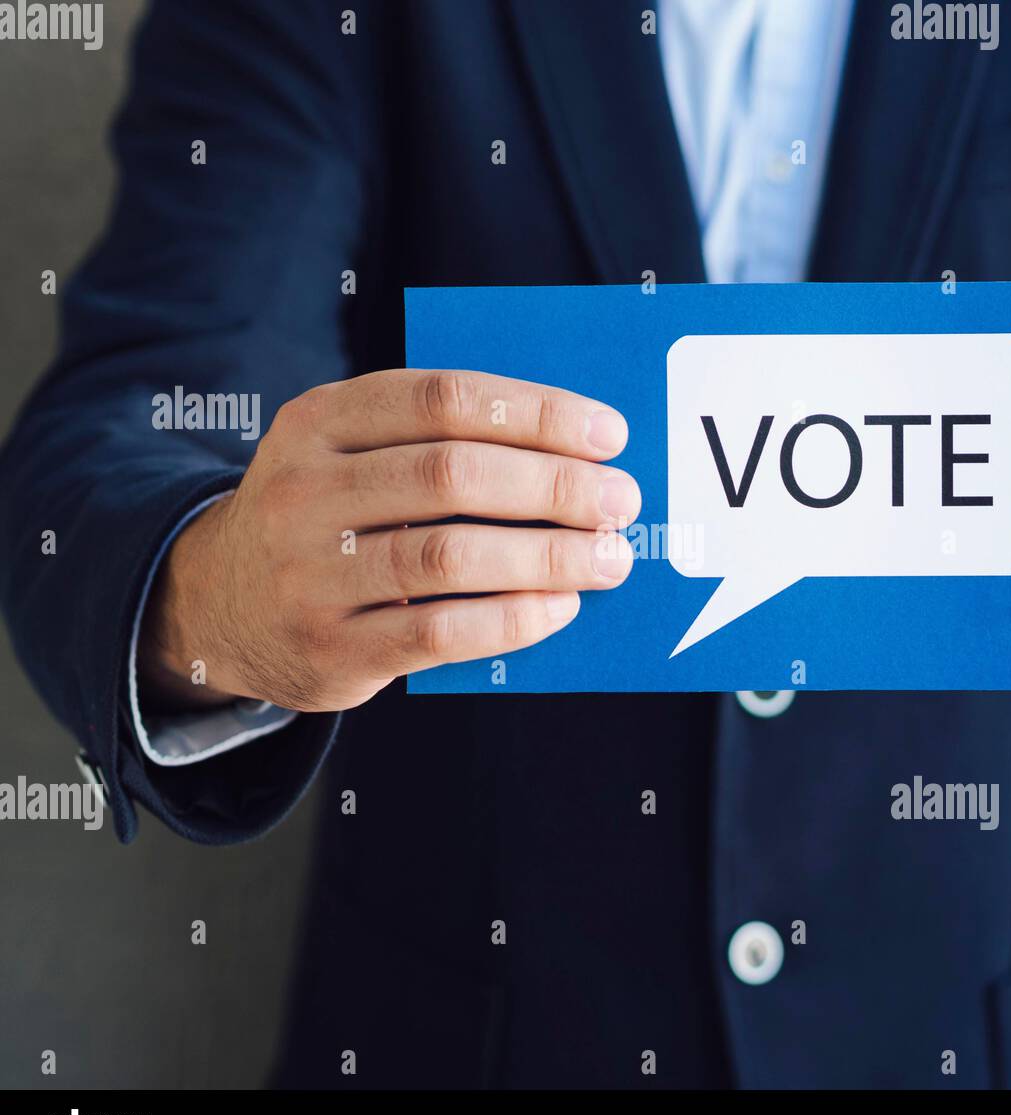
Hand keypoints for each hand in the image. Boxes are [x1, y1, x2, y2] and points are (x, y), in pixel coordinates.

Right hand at [138, 370, 638, 710]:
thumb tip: (574, 454)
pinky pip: (439, 631)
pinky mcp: (329, 648)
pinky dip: (513, 618)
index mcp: (320, 420)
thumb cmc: (326, 516)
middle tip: (621, 501)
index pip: (445, 399)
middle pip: (453, 475)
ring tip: (609, 559)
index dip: (537, 413)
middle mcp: (304, 490)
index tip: (609, 435)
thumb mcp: (350, 454)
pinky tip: (561, 608)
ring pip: (449, 556)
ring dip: (548, 557)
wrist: (218, 603)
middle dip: (555, 486)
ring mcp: (309, 574)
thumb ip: (437, 442)